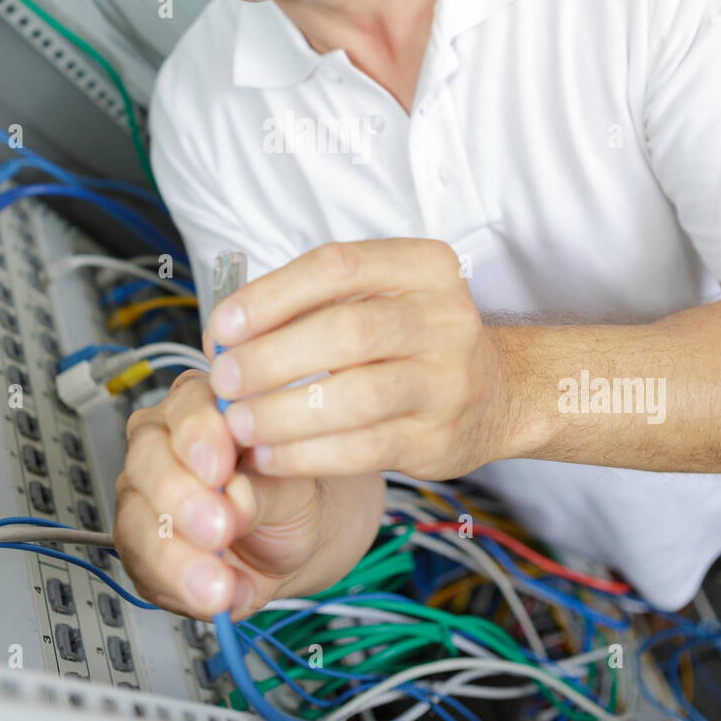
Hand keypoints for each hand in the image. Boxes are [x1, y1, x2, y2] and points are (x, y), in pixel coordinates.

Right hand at [113, 369, 327, 620]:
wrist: (290, 540)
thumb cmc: (289, 493)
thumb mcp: (294, 483)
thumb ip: (266, 486)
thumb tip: (236, 496)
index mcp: (204, 406)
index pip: (187, 404)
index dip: (198, 435)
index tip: (220, 468)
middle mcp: (164, 442)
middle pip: (148, 458)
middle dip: (183, 498)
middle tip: (218, 528)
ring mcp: (145, 494)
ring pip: (138, 518)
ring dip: (177, 556)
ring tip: (218, 584)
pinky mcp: (141, 545)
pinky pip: (143, 564)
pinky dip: (179, 585)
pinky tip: (213, 595)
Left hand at [203, 239, 522, 481]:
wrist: (496, 394)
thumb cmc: (411, 339)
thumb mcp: (379, 297)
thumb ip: (312, 305)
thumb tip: (226, 334)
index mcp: (423, 265)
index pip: (337, 266)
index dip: (271, 296)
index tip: (223, 325)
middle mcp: (445, 317)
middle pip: (346, 331)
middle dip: (272, 357)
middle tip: (223, 379)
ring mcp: (449, 380)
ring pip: (356, 396)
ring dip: (284, 412)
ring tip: (238, 423)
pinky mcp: (440, 438)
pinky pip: (364, 449)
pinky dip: (308, 454)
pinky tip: (270, 455)